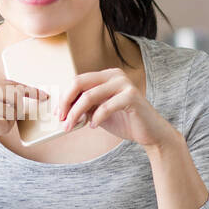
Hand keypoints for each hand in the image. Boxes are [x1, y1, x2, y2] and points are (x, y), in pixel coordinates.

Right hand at [0, 74, 48, 160]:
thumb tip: (21, 97)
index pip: (11, 82)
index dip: (29, 90)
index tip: (43, 95)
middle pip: (15, 95)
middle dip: (18, 110)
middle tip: (10, 120)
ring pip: (11, 111)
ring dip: (7, 124)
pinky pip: (4, 124)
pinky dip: (1, 131)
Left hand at [54, 68, 176, 148]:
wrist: (150, 132)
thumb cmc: (125, 121)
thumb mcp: (99, 112)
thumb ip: (85, 107)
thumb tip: (63, 110)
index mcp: (106, 76)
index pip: (77, 81)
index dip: (64, 97)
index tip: (58, 113)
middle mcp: (115, 75)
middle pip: (79, 83)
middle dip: (66, 103)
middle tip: (61, 119)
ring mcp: (124, 84)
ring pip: (89, 96)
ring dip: (76, 114)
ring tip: (72, 127)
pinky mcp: (131, 96)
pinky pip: (105, 106)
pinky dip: (96, 118)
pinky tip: (93, 126)